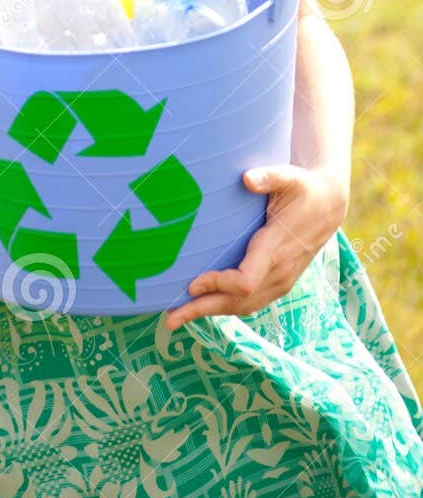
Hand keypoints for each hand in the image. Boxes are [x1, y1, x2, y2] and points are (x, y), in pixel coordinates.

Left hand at [164, 163, 347, 330]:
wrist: (329, 206)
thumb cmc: (303, 188)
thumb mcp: (290, 177)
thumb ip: (269, 177)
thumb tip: (247, 179)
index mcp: (275, 248)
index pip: (245, 280)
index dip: (217, 285)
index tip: (191, 283)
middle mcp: (279, 272)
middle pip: (238, 301)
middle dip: (203, 310)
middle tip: (169, 320)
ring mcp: (281, 281)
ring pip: (243, 306)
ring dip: (210, 313)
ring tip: (177, 318)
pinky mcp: (279, 283)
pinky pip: (250, 303)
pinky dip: (225, 308)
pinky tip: (203, 307)